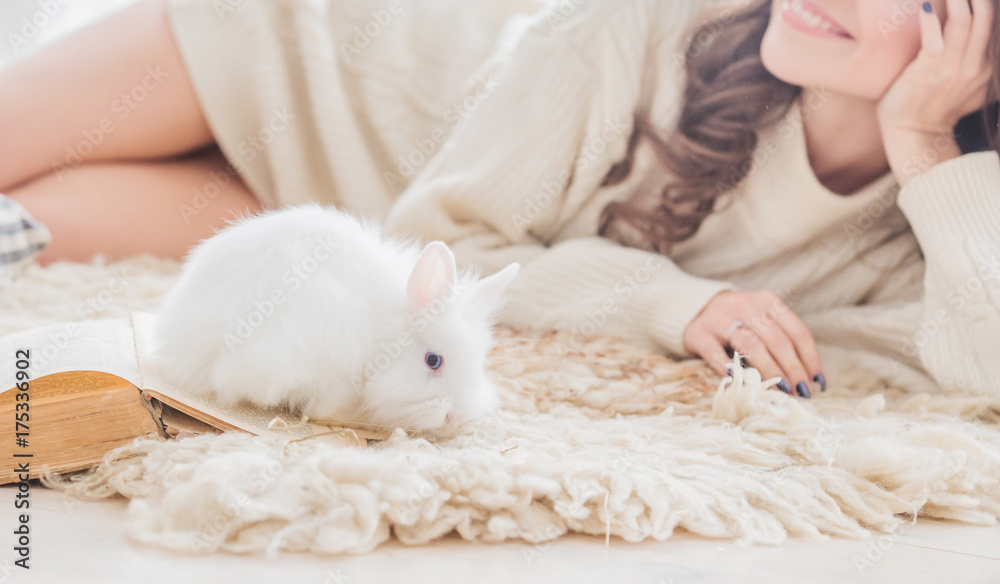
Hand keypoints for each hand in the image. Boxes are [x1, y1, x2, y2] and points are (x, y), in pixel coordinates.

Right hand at [683, 290, 824, 396]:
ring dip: (769, 372)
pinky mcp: (699, 334)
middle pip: (777, 340)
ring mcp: (720, 319)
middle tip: (801, 391)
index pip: (797, 332)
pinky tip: (741, 383)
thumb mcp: (762, 320)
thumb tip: (809, 377)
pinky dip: (729, 369)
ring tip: (780, 392)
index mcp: (767, 302)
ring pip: (750, 346)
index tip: (817, 381)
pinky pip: (715, 354)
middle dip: (793, 369)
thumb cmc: (739, 321)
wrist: (697, 308)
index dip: (810, 358)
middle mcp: (745, 306)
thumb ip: (782, 340)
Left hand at [877, 0, 993, 185]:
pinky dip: (931, 20)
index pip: (991, 24)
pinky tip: (927, 6)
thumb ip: (979, 67)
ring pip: (962, 22)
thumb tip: (983, 48)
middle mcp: (973, 66)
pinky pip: (933, 39)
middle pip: (983, 17)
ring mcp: (950, 68)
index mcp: (985, 68)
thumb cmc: (934, 111)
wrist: (915, 136)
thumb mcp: (970, 89)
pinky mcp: (926, 71)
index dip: (985, 3)